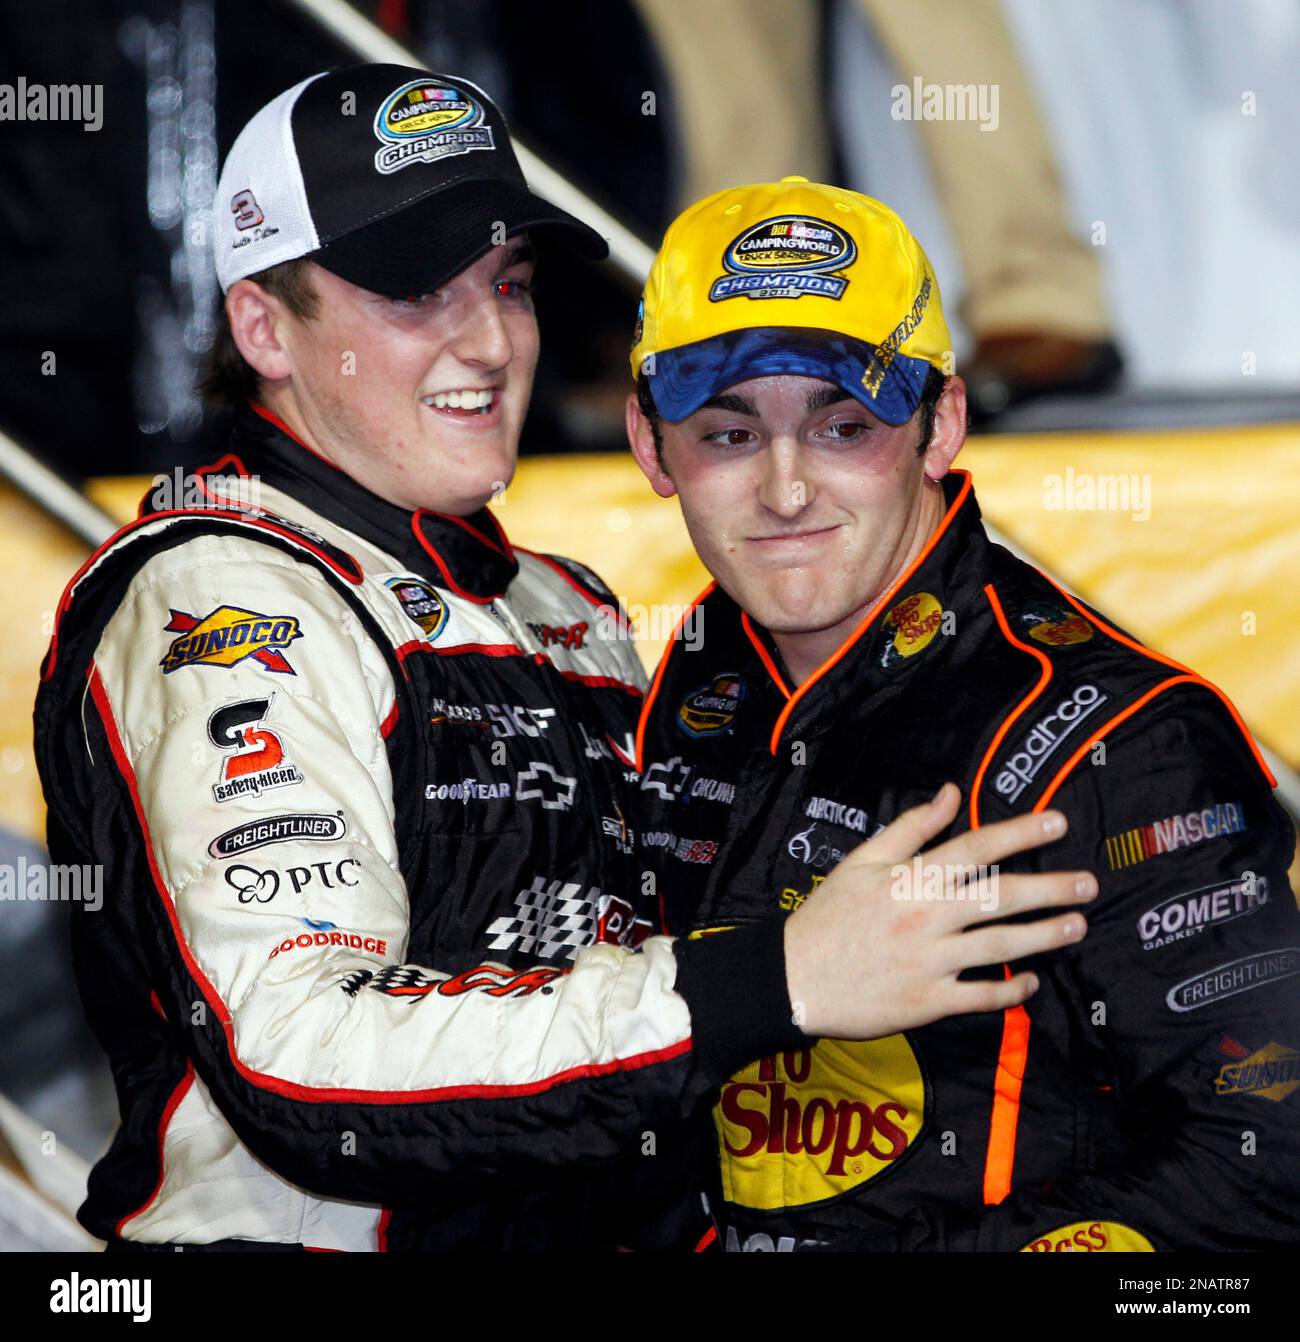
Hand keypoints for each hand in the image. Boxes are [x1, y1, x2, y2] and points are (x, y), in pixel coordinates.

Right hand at [784, 783, 1094, 1038]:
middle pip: (1001, 897)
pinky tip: (1031, 981)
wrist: (792, 977)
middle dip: (1051, 888)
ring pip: (1001, 946)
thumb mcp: (861, 861)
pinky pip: (981, 996)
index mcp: (911, 879)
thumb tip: (950, 794)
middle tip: (1089, 884)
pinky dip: (1011, 990)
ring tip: (1077, 926)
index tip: (1058, 823)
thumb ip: (910, 828)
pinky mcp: (928, 1002)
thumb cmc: (828, 915)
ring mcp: (931, 961)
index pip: (975, 848)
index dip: (1020, 833)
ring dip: (1045, 936)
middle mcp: (927, 917)